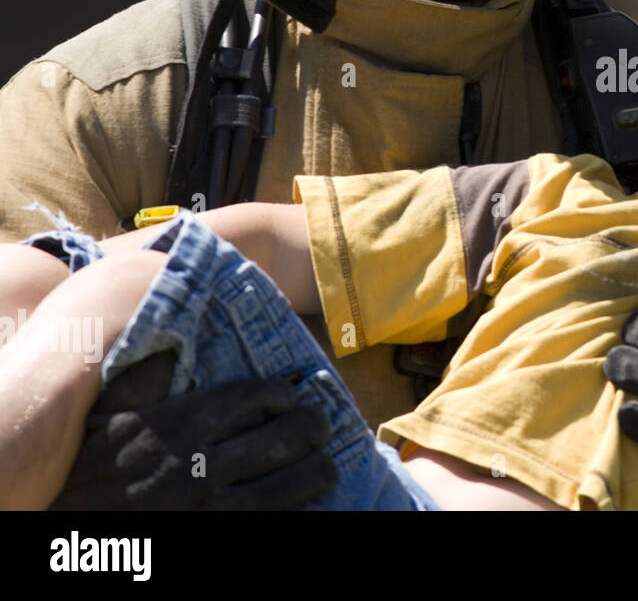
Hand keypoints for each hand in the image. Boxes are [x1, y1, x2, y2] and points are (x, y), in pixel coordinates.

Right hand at [49, 350, 337, 509]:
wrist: (70, 535)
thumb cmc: (87, 481)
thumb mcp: (106, 424)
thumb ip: (140, 382)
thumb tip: (169, 343)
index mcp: (180, 428)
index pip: (256, 397)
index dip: (282, 394)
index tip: (286, 397)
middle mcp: (204, 466)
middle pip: (290, 434)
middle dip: (312, 426)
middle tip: (315, 426)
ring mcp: (217, 509)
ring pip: (299, 480)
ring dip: (318, 468)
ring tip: (321, 464)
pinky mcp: (226, 539)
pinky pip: (284, 519)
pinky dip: (301, 508)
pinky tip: (303, 502)